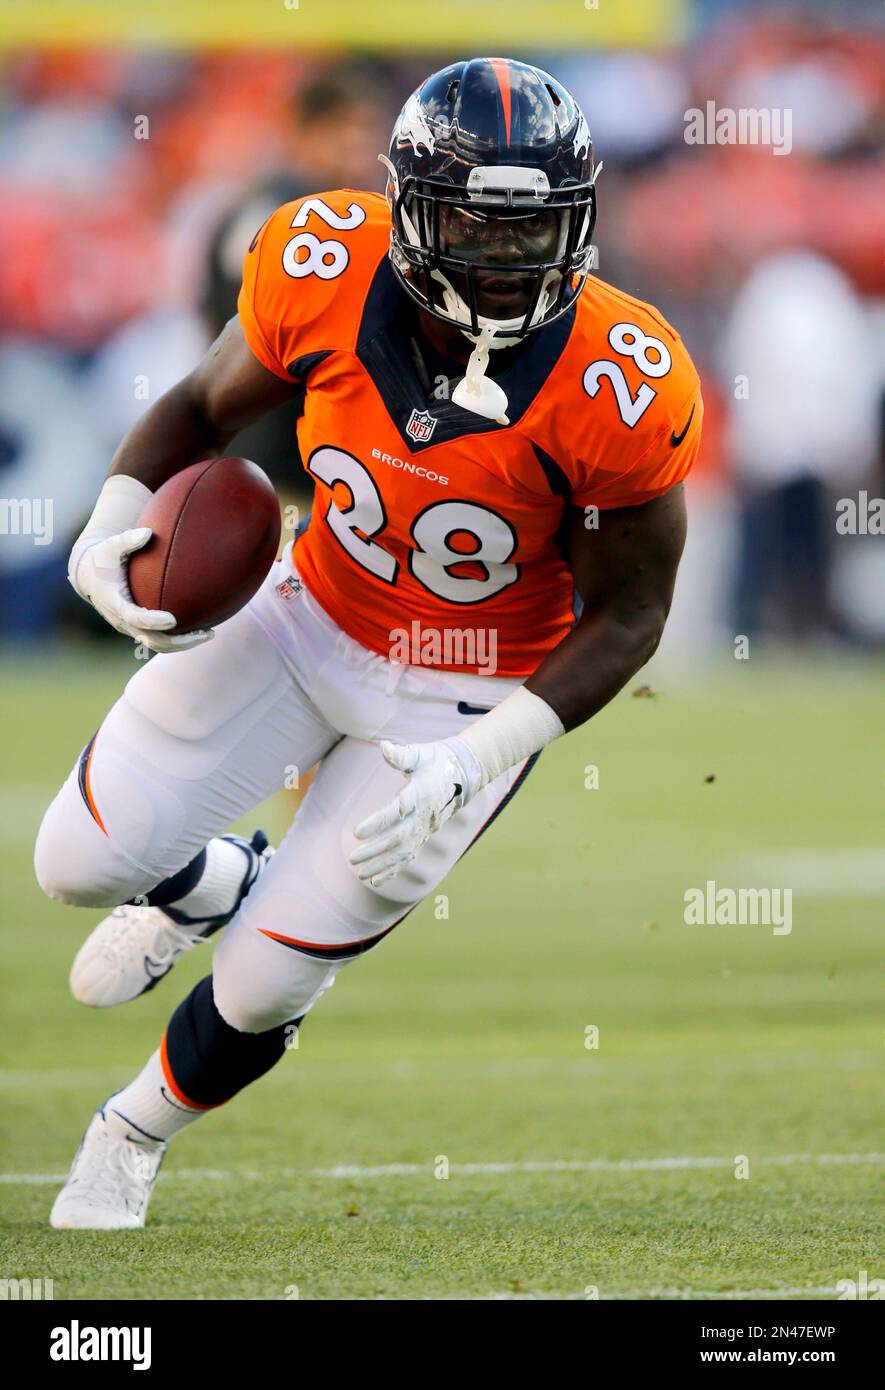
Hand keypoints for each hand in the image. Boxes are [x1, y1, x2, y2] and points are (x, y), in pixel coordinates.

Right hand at [69, 527, 213, 652]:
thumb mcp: (111, 546)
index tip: (173, 620)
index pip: (134, 617)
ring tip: (209, 633)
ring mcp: (130, 627)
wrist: (89, 575)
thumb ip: (128, 539)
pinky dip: (179, 638)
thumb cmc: (104, 557)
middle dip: (179, 641)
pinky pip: (159, 639)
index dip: (153, 621)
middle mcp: (122, 620)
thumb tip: (148, 532)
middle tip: (206, 633)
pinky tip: (201, 628)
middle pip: (152, 640)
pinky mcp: (137, 628)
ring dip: (184, 643)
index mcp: (115, 602)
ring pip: (158, 644)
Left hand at [350, 738, 480, 886]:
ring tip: (360, 875)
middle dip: (375, 850)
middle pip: (398, 838)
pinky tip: (375, 881)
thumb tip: (383, 746)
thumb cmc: (437, 761)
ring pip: (403, 853)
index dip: (377, 822)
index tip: (356, 831)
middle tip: (352, 858)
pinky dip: (393, 871)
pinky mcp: (424, 835)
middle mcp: (424, 816)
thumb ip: (401, 755)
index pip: (396, 811)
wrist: (464, 775)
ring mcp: (425, 829)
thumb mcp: (421, 753)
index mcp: (421, 794)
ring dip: (381, 865)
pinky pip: (408, 857)